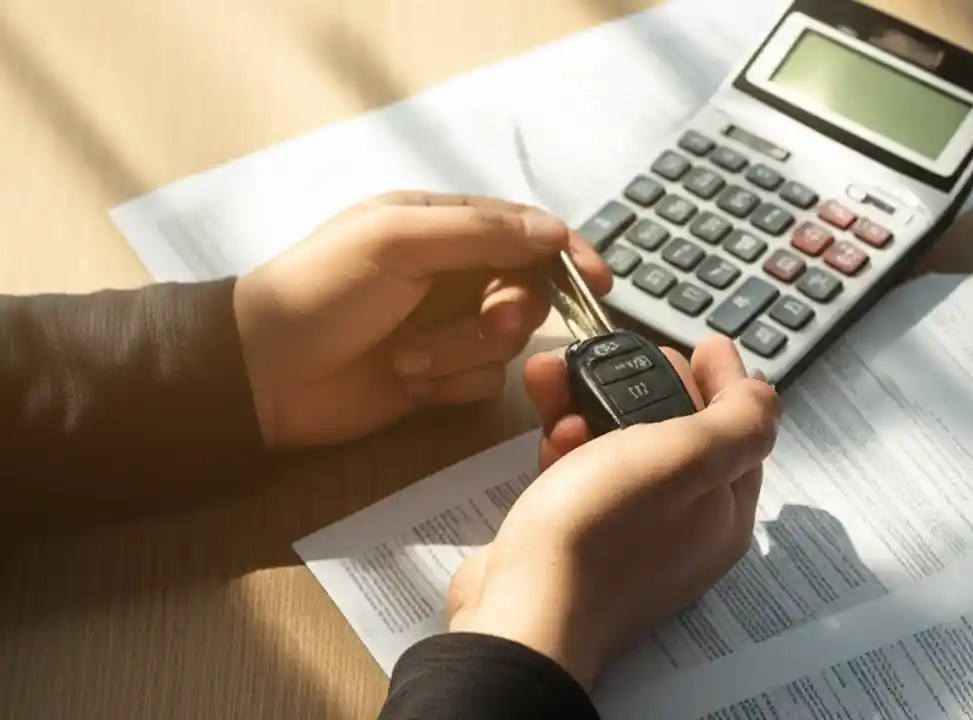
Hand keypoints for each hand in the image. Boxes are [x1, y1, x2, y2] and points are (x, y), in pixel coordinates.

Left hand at [233, 191, 609, 448]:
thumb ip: (481, 232)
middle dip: (510, 311)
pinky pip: (484, 382)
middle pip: (527, 288)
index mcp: (441, 224)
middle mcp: (451, 272)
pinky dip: (452, 384)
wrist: (263, 376)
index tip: (598, 282)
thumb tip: (554, 230)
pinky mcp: (439, 375)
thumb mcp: (398, 241)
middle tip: (487, 325)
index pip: (525, 229)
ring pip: (507, 341)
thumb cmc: (322, 293)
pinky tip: (410, 383)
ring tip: (411, 361)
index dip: (567, 252)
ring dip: (465, 353)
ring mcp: (447, 325)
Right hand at [446, 336, 779, 686]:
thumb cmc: (604, 526)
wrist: (523, 608)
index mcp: (723, 512)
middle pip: (676, 437)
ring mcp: (631, 539)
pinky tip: (546, 432)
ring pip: (621, 451)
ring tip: (560, 383)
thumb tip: (765, 393)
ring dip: (593, 408)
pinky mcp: (580, 541)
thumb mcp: (684, 458)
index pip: (739, 433)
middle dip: (644, 387)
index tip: (703, 343)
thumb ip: (738, 422)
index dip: (725, 383)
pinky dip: (566, 447)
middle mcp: (685, 528)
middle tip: (618, 357)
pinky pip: (583, 479)